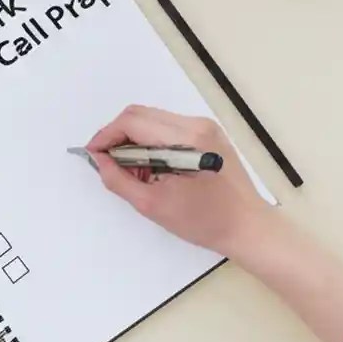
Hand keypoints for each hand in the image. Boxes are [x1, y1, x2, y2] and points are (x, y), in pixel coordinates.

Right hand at [86, 105, 274, 257]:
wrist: (247, 226)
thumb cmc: (206, 221)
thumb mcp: (153, 205)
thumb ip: (119, 180)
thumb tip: (99, 161)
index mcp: (186, 140)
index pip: (133, 122)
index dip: (107, 136)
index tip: (95, 154)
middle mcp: (196, 125)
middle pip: (141, 115)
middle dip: (119, 137)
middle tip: (110, 164)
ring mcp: (204, 127)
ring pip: (153, 120)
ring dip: (135, 140)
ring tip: (134, 172)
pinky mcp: (208, 134)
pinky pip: (168, 128)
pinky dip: (152, 143)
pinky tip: (153, 169)